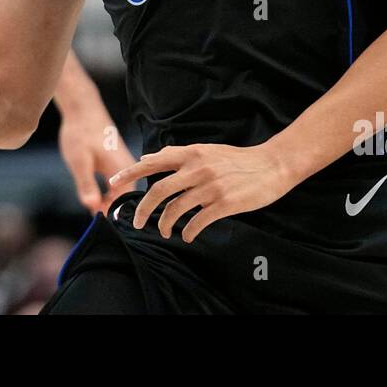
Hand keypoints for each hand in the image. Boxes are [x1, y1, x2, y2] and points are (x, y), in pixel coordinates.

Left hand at [57, 105, 134, 214]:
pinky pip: (117, 186)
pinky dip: (107, 195)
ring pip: (119, 193)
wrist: (83, 110)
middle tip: (93, 221)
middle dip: (110, 212)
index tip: (98, 226)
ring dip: (108, 203)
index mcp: (122, 170)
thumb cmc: (81, 134)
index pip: (123, 204)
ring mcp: (124, 166)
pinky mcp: (117, 163)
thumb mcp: (80, 162)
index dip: (111, 217)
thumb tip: (92, 207)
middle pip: (123, 201)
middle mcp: (128, 169)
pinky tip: (96, 198)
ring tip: (94, 211)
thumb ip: (86, 185)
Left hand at [108, 143, 295, 242]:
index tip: (113, 183)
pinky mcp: (224, 203)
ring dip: (165, 224)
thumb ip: (178, 155)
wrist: (273, 164)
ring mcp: (210, 186)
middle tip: (136, 222)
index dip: (131, 173)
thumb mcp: (206, 150)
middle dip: (142, 209)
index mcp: (191, 153)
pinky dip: (187, 231)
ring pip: (175, 208)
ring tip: (165, 232)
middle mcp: (197, 167)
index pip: (153, 162)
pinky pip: (197, 221)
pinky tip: (186, 235)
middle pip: (158, 189)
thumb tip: (147, 157)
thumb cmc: (238, 159)